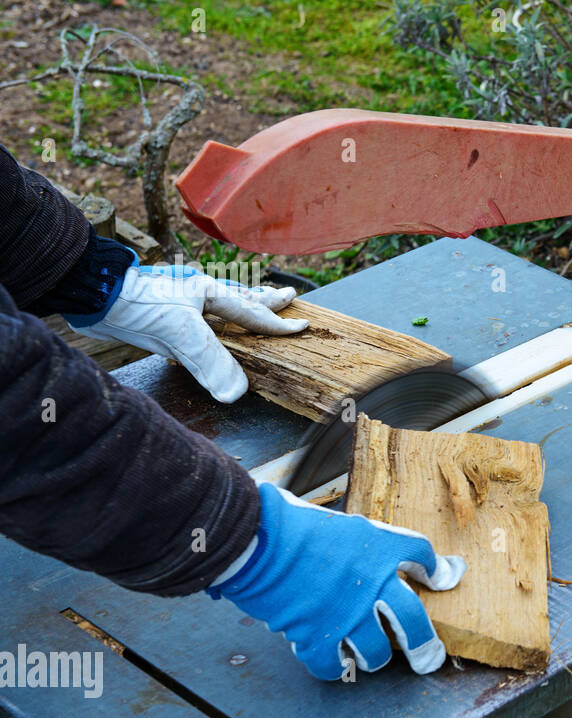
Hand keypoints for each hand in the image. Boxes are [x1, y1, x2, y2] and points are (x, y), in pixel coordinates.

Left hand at [66, 256, 306, 402]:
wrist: (93, 294)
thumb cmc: (136, 304)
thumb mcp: (178, 333)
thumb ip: (209, 362)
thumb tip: (236, 394)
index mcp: (209, 292)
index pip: (251, 313)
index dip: (277, 324)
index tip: (301, 327)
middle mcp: (200, 293)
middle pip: (241, 297)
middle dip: (266, 299)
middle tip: (289, 296)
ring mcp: (183, 302)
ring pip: (222, 303)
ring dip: (243, 303)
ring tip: (257, 300)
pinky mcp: (167, 314)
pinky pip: (203, 317)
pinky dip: (215, 318)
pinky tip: (210, 323)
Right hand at [208, 483, 466, 680]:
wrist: (257, 540)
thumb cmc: (292, 523)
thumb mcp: (342, 523)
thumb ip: (365, 543)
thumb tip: (370, 550)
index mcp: (379, 549)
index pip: (421, 556)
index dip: (437, 568)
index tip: (443, 577)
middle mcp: (371, 585)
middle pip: (413, 620)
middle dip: (425, 644)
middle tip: (430, 659)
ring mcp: (346, 614)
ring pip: (376, 652)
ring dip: (376, 657)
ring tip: (371, 657)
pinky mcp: (316, 635)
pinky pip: (332, 666)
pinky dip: (334, 668)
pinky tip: (334, 663)